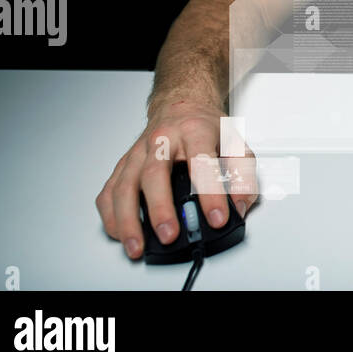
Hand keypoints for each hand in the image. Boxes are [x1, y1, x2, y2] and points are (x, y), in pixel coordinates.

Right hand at [95, 98, 258, 258]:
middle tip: (170, 235)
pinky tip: (120, 233)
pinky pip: (109, 192)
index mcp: (194, 131)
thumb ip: (243, 173)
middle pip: (154, 174)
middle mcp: (162, 140)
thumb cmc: (205, 126)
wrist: (181, 104)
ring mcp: (138, 153)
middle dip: (160, 209)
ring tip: (137, 247)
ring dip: (128, 220)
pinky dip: (111, 216)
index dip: (211, 193)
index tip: (217, 218)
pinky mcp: (123, 165)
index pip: (202, 162)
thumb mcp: (235, 141)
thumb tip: (241, 205)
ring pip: (124, 186)